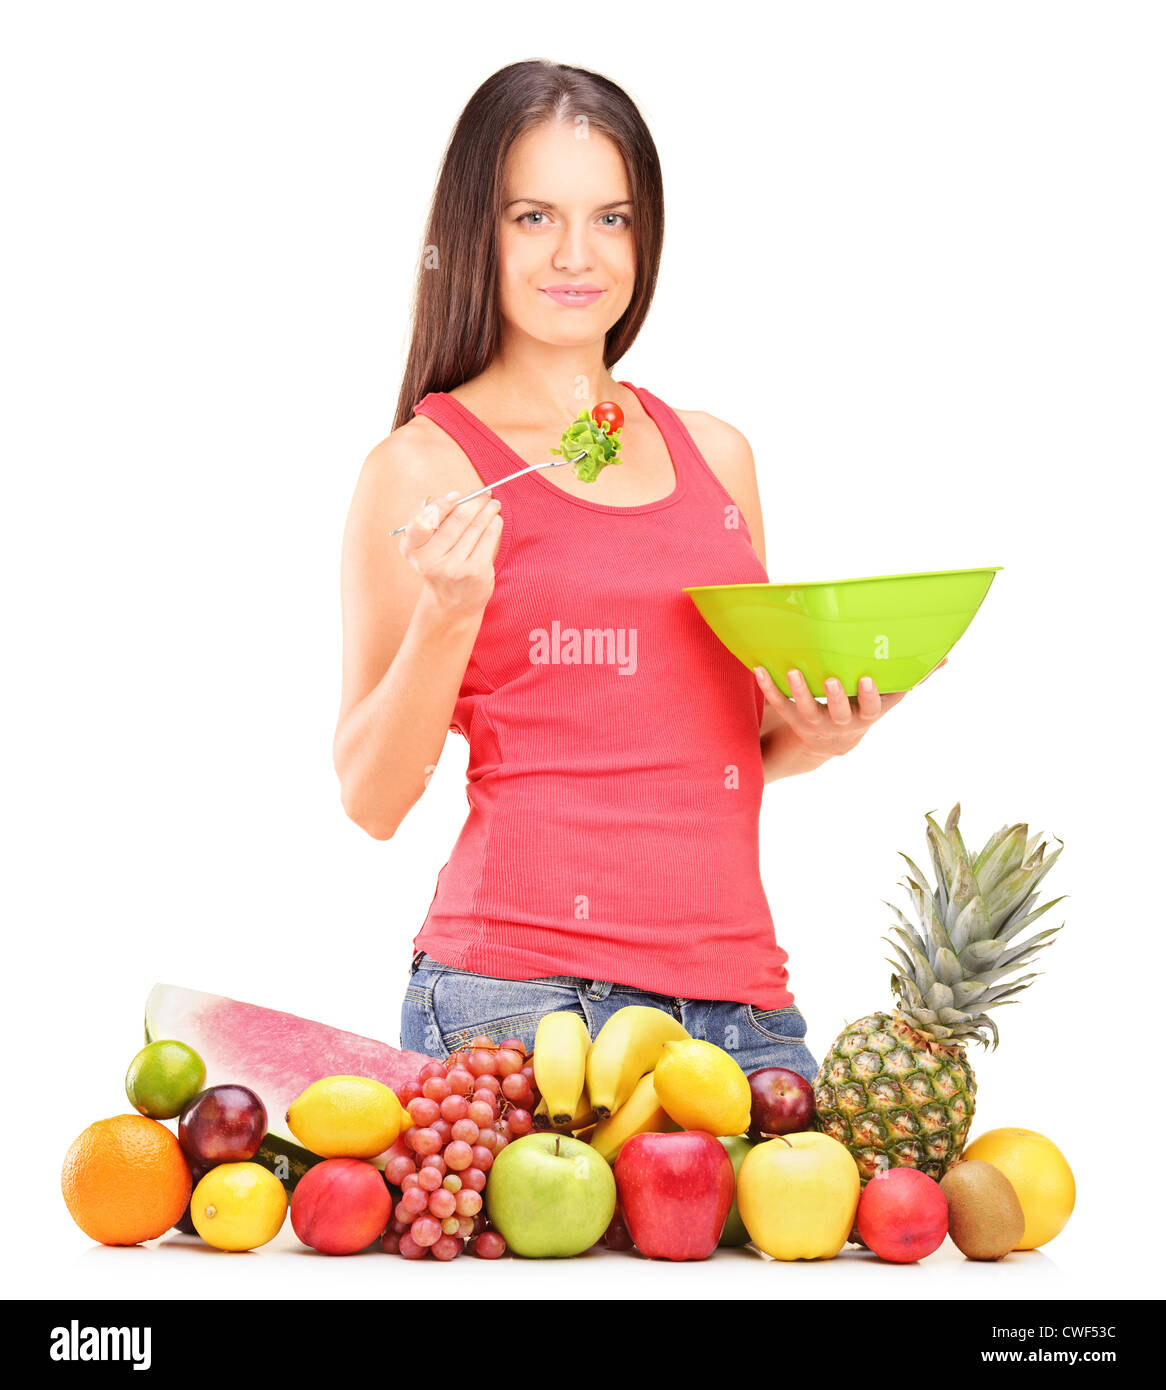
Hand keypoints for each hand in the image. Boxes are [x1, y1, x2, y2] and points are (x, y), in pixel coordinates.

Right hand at [399, 489, 502, 616]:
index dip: (441, 505)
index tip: (457, 496)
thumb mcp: (424, 548)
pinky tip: (496, 520)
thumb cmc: (440, 567)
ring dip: (487, 511)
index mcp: (413, 551)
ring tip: (493, 504)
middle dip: (473, 502)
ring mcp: (454, 567)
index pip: (422, 521)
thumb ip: (425, 523)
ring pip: (475, 527)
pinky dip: (494, 525)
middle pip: (456, 520)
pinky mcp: (475, 571)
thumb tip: (431, 500)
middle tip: (484, 494)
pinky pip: (488, 538)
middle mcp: (431, 561)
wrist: (453, 604)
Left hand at [754, 660, 946, 761]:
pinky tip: (760, 669)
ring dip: (799, 690)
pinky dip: (770, 688)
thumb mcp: (888, 700)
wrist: (829, 744)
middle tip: (830, 679)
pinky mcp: (792, 719)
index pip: (873, 708)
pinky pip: (779, 704)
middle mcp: (841, 723)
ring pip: (806, 709)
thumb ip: (912, 679)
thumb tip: (947, 656)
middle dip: (835, 697)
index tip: (866, 679)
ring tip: (793, 670)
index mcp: (866, 716)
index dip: (869, 696)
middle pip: (839, 712)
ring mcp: (814, 723)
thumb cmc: (863, 710)